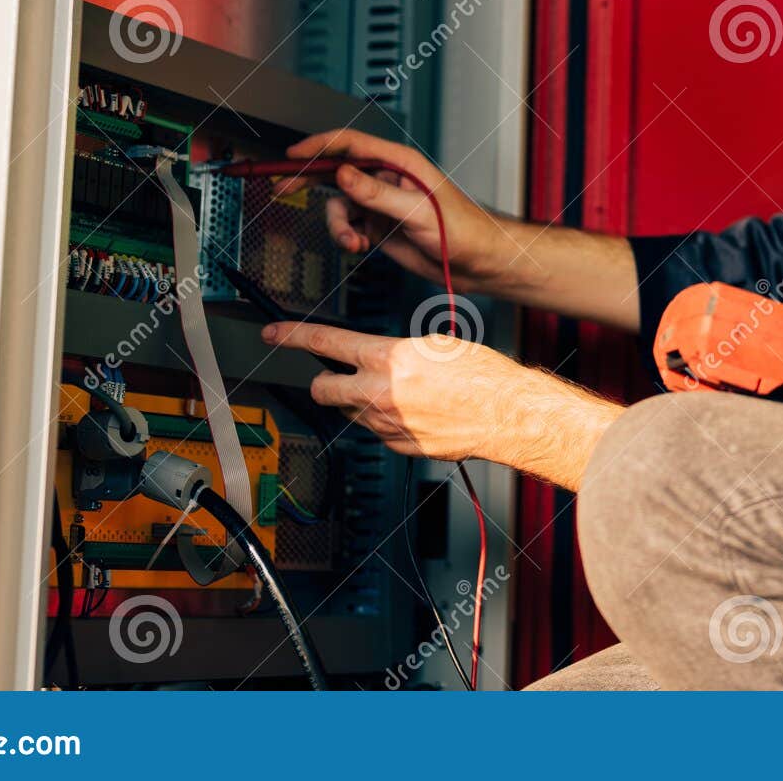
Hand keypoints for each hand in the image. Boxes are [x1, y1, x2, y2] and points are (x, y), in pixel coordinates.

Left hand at [261, 321, 623, 489]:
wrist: (508, 413)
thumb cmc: (482, 374)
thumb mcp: (433, 344)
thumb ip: (394, 351)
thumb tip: (374, 355)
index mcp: (387, 358)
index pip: (325, 343)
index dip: (293, 337)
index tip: (274, 335)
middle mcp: (380, 393)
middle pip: (323, 389)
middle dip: (324, 382)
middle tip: (335, 376)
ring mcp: (387, 424)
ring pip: (350, 413)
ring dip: (360, 402)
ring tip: (396, 393)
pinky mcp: (399, 447)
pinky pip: (377, 432)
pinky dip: (386, 422)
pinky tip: (413, 413)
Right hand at [283, 128, 523, 292]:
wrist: (477, 263)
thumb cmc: (463, 231)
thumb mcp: (417, 211)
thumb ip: (378, 194)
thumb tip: (344, 175)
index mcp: (399, 163)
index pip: (351, 144)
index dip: (318, 146)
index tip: (291, 155)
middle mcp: (387, 178)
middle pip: (336, 169)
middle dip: (309, 179)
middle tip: (283, 188)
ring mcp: (382, 202)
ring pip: (340, 204)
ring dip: (338, 224)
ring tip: (350, 241)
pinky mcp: (381, 224)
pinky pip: (350, 224)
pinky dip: (347, 236)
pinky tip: (358, 247)